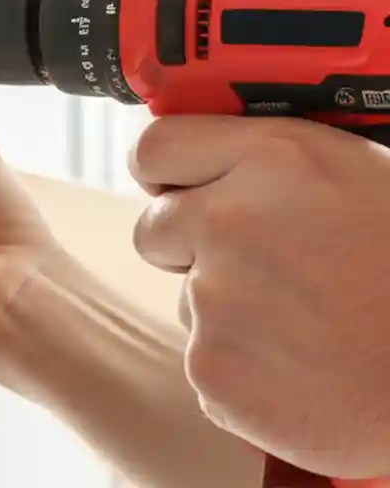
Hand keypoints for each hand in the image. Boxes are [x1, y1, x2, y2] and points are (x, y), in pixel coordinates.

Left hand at [131, 115, 389, 477]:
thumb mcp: (366, 178)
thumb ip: (277, 165)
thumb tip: (221, 166)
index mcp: (278, 159)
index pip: (156, 148)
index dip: (163, 174)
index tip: (174, 189)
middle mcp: (232, 221)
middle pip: (154, 228)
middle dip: (190, 247)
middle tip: (260, 271)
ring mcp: (215, 299)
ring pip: (188, 300)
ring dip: (230, 313)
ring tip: (311, 326)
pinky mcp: (212, 369)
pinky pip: (207, 361)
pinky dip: (246, 372)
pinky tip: (307, 369)